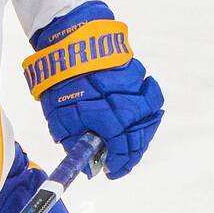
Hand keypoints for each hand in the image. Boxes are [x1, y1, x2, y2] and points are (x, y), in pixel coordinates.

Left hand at [31, 5, 163, 178]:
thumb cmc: (62, 82)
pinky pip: (148, 93)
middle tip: (122, 159)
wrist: (69, 41)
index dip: (119, 165)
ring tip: (132, 137)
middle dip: (132, 153)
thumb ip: (77, 145)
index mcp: (112, 122)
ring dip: (143, 129)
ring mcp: (137, 87)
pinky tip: (133, 111)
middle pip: (141, 137)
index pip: (123, 152)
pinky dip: (144, 105)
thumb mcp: (61, 121)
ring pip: (152, 114)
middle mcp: (130, 106)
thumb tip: (88, 166)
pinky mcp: (137, 71)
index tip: (111, 171)